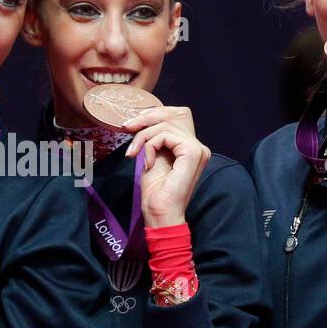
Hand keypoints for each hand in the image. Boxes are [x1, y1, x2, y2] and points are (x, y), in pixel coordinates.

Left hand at [124, 105, 210, 226]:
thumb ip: (155, 138)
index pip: (177, 115)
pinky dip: (150, 145)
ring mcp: (198, 149)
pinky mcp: (192, 153)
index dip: (154, 114)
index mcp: (191, 148)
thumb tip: (142, 118)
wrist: (160, 213)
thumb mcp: (153, 156)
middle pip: (172, 114)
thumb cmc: (156, 192)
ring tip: (134, 153)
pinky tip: (147, 162)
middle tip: (127, 128)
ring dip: (143, 136)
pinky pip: (165, 135)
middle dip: (145, 118)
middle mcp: (199, 147)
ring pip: (165, 124)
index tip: (133, 125)